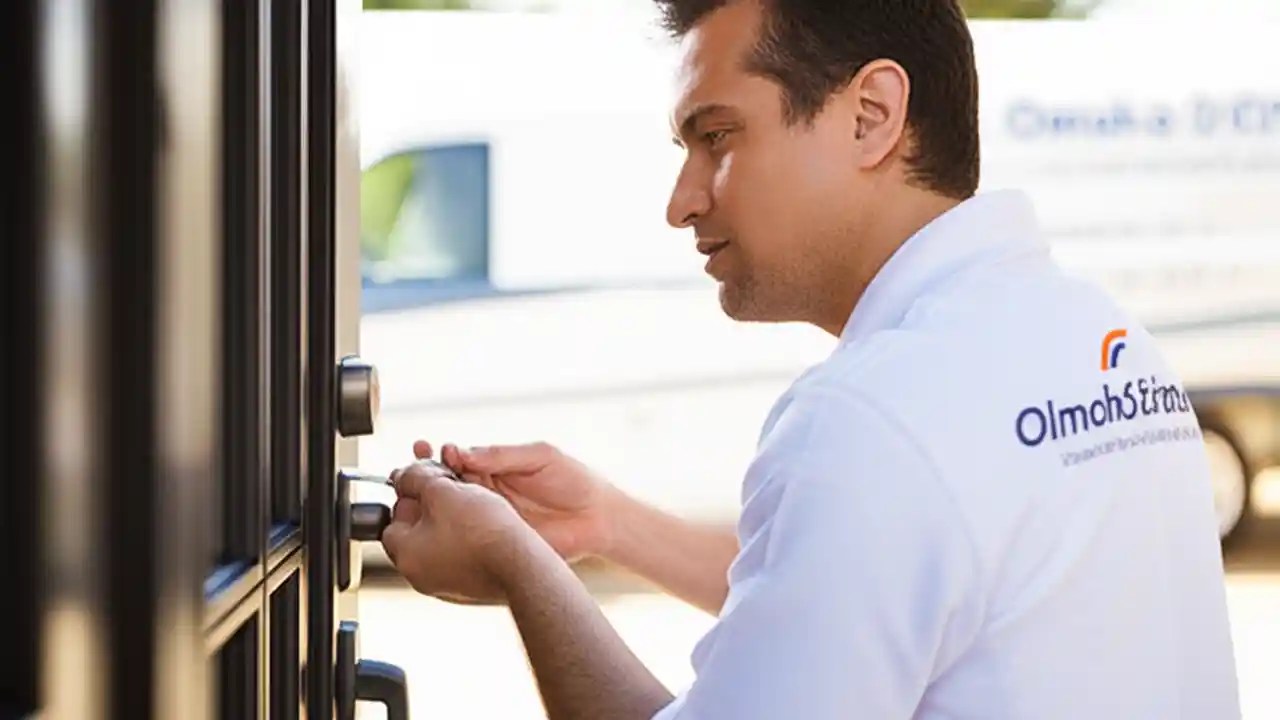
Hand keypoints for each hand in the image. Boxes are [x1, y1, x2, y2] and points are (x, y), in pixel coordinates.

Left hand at [381, 459, 535, 603]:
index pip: (392, 517)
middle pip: (416, 530)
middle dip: (432, 505)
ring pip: (441, 541)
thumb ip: (416, 478)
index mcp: (405, 554)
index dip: (409, 493)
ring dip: (452, 520)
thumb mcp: (441, 490)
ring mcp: (447, 584)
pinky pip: (462, 555)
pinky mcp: (470, 586)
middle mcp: (421, 575)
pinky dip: (470, 538)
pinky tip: (486, 525)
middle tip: (450, 489)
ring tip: (472, 503)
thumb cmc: (483, 532)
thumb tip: (404, 475)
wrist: (522, 564)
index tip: (425, 481)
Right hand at [415, 440, 617, 562]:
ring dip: (433, 503)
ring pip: (453, 510)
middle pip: (448, 483)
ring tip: (417, 495)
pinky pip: (469, 535)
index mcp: (496, 466)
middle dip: (427, 475)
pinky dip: (451, 531)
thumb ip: (501, 455)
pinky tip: (438, 524)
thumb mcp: (539, 457)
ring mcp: (490, 517)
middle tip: (411, 469)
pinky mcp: (497, 540)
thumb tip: (461, 451)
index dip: (441, 454)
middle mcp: (488, 491)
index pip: (459, 458)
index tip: (430, 449)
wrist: (599, 519)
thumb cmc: (574, 480)